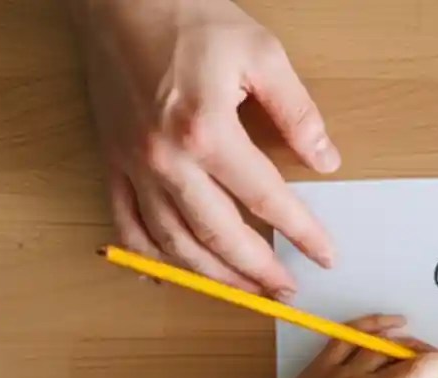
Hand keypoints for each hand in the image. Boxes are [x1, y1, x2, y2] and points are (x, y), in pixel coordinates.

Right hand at [69, 0, 339, 297]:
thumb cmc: (189, 17)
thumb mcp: (263, 55)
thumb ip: (298, 114)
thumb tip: (325, 160)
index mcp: (207, 132)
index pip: (266, 199)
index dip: (302, 233)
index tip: (326, 256)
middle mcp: (165, 158)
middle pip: (218, 236)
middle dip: (258, 271)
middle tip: (287, 289)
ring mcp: (133, 164)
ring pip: (172, 242)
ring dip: (212, 276)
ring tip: (245, 291)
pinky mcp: (112, 161)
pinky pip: (125, 223)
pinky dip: (146, 256)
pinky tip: (168, 276)